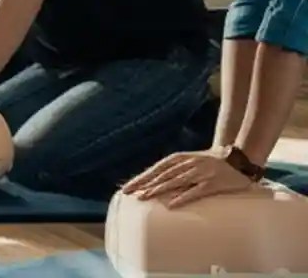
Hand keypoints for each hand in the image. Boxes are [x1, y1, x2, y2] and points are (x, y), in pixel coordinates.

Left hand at [120, 150, 255, 207]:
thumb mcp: (188, 162)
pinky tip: (172, 204)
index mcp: (179, 158)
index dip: (140, 178)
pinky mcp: (213, 183)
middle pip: (161, 175)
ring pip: (175, 181)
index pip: (155, 169)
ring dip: (158, 189)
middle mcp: (187, 164)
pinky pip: (196, 191)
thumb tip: (150, 183)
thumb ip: (172, 171)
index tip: (126, 188)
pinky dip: (184, 197)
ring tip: (144, 197)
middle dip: (143, 184)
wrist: (238, 159)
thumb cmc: (208, 163)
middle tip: (129, 193)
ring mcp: (200, 173)